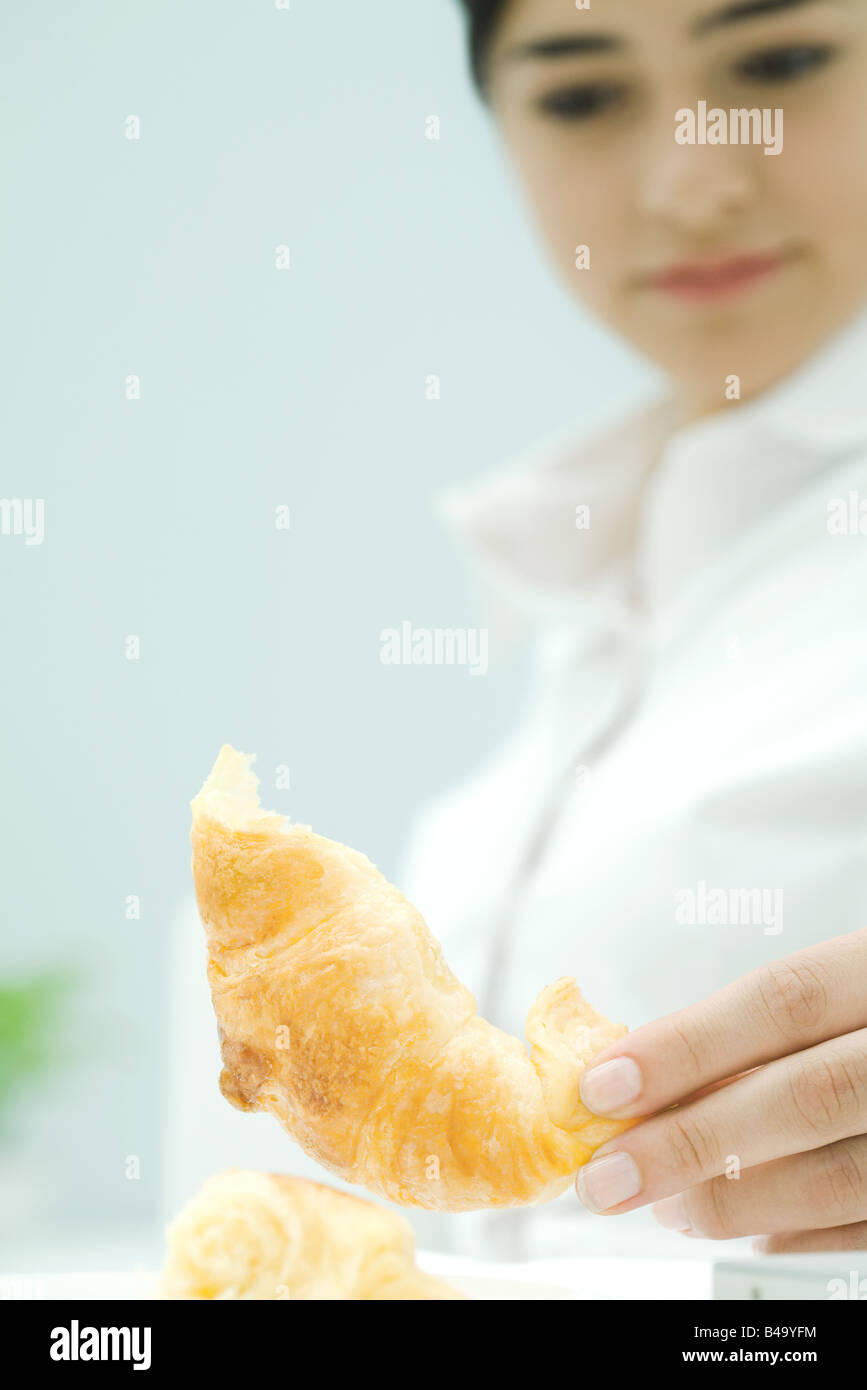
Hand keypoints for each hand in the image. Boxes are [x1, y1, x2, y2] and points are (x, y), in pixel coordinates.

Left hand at [574, 928, 866, 1252]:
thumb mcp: (848, 976)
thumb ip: (770, 1020)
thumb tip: (645, 1070)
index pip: (783, 1001)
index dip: (687, 1045)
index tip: (601, 1085)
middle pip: (803, 1098)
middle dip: (690, 1143)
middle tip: (608, 1178)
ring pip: (840, 1178)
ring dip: (736, 1202)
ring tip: (666, 1206)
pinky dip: (804, 1234)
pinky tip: (752, 1229)